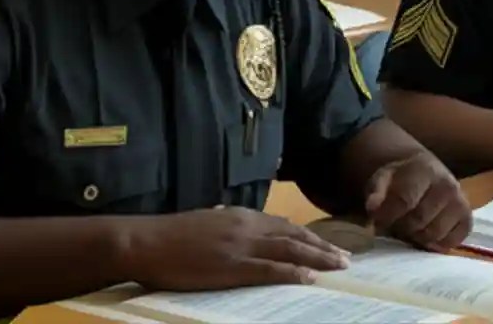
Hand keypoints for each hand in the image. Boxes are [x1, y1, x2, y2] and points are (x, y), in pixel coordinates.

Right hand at [120, 206, 349, 290]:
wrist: (147, 241)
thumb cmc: (170, 235)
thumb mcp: (206, 220)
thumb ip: (227, 223)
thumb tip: (236, 224)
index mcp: (241, 215)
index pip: (284, 225)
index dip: (308, 235)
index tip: (327, 244)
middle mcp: (247, 226)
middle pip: (295, 236)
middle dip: (323, 247)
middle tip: (346, 257)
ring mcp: (241, 246)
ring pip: (290, 250)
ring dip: (318, 258)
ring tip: (339, 266)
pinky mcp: (232, 266)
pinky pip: (270, 269)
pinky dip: (293, 272)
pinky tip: (310, 277)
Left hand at [365, 151, 471, 252]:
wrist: (426, 173)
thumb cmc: (401, 179)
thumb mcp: (383, 178)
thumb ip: (376, 192)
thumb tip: (372, 208)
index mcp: (425, 170)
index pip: (405, 200)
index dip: (388, 216)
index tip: (378, 221)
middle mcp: (448, 185)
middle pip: (419, 220)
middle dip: (402, 227)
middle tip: (395, 225)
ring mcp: (461, 202)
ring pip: (434, 234)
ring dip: (417, 237)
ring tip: (410, 228)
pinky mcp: (467, 218)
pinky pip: (453, 241)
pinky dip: (437, 243)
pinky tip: (427, 235)